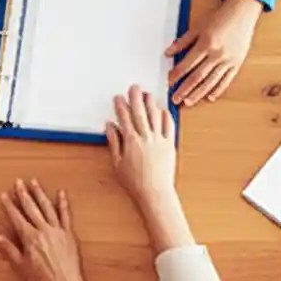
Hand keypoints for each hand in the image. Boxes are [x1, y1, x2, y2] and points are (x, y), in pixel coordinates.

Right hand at [0, 179, 84, 280]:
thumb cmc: (42, 278)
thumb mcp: (21, 266)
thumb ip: (9, 249)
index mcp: (30, 237)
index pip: (16, 217)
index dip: (9, 205)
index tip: (4, 195)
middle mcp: (43, 230)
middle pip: (31, 208)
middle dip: (23, 194)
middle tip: (18, 182)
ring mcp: (57, 230)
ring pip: (47, 207)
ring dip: (40, 194)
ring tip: (35, 182)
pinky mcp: (69, 234)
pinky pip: (66, 215)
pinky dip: (63, 203)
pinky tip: (61, 193)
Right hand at [105, 85, 196, 254]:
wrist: (155, 192)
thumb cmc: (134, 182)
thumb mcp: (117, 163)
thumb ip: (114, 142)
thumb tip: (110, 126)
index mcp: (131, 141)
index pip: (124, 117)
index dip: (120, 106)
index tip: (118, 98)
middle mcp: (145, 137)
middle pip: (140, 111)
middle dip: (135, 97)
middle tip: (134, 87)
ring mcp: (159, 139)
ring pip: (154, 115)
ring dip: (150, 102)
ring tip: (147, 94)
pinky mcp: (169, 144)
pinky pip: (169, 125)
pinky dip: (165, 116)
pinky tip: (162, 110)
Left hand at [166, 0, 262, 105]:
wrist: (242, 12)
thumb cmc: (220, 17)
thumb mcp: (198, 27)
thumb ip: (183, 41)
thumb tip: (168, 53)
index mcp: (206, 44)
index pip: (188, 64)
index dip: (177, 74)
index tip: (169, 82)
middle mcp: (217, 54)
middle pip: (198, 76)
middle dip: (185, 89)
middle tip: (176, 99)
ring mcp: (228, 60)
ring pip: (211, 81)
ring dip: (198, 93)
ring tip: (189, 102)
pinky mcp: (237, 63)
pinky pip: (226, 80)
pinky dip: (218, 89)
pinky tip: (210, 97)